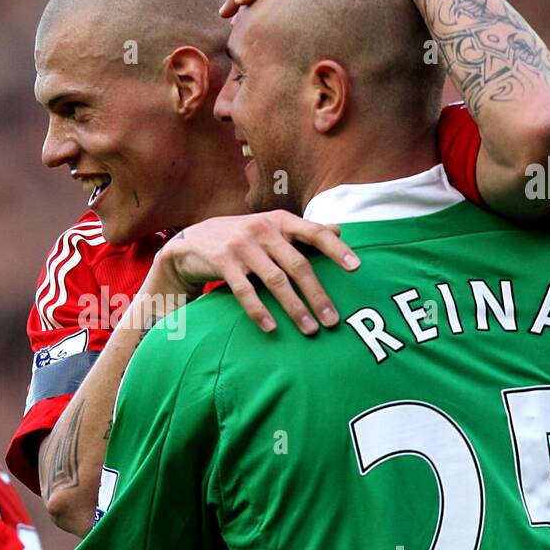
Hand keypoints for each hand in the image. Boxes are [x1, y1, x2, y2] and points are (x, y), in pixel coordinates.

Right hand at [147, 211, 359, 334]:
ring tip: (309, 329)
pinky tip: (272, 328)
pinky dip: (259, 311)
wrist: (193, 241)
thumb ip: (303, 231)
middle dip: (317, 294)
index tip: (356, 268)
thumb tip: (341, 231)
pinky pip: (245, 291)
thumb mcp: (272, 227)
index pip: (314, 232)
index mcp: (280, 220)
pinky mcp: (222, 262)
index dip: (336, 250)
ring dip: (294, 308)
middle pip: (298, 264)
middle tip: (333, 320)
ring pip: (275, 280)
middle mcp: (262, 229)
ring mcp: (241, 245)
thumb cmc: (242, 237)